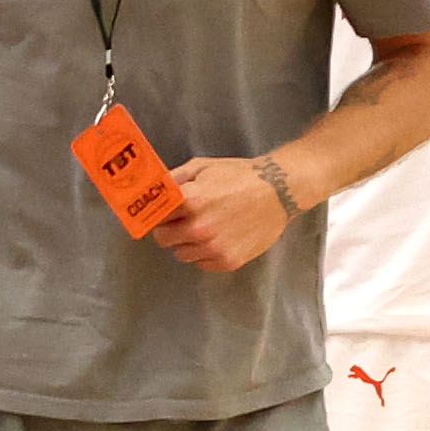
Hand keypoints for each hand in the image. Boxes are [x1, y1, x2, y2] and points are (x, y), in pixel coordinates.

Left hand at [149, 154, 301, 270]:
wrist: (278, 191)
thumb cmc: (239, 176)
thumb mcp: (203, 167)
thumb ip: (174, 179)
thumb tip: (151, 189)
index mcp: (189, 201)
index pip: (154, 216)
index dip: (158, 213)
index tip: (162, 213)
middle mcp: (198, 228)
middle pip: (162, 239)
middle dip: (169, 229)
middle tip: (184, 220)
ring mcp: (213, 247)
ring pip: (181, 254)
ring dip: (187, 243)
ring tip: (206, 228)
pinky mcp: (227, 261)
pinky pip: (201, 263)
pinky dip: (206, 253)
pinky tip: (220, 237)